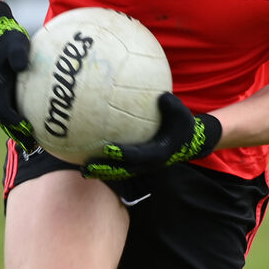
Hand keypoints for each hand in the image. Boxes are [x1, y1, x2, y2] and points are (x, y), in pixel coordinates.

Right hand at [0, 0, 35, 150]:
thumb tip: (22, 65)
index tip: (26, 130)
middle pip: (5, 119)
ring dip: (19, 131)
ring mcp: (3, 93)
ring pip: (9, 116)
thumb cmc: (10, 38)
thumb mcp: (15, 43)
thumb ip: (18, 54)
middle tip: (32, 147)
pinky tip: (41, 125)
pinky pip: (16, 108)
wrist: (1, 34)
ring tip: (35, 144)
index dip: (14, 121)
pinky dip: (24, 119)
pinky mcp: (10, 90)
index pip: (3, 109)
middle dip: (17, 133)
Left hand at [81, 92, 221, 180]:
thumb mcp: (183, 113)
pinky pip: (119, 167)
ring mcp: (142, 166)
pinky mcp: (138, 164)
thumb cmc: (182, 124)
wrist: (187, 141)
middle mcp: (148, 163)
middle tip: (86, 167)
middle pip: (123, 170)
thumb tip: (161, 96)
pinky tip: (89, 159)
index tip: (108, 149)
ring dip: (102, 172)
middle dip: (105, 170)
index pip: (138, 155)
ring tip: (82, 169)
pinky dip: (105, 166)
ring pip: (119, 172)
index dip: (123, 154)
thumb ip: (172, 106)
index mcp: (159, 153)